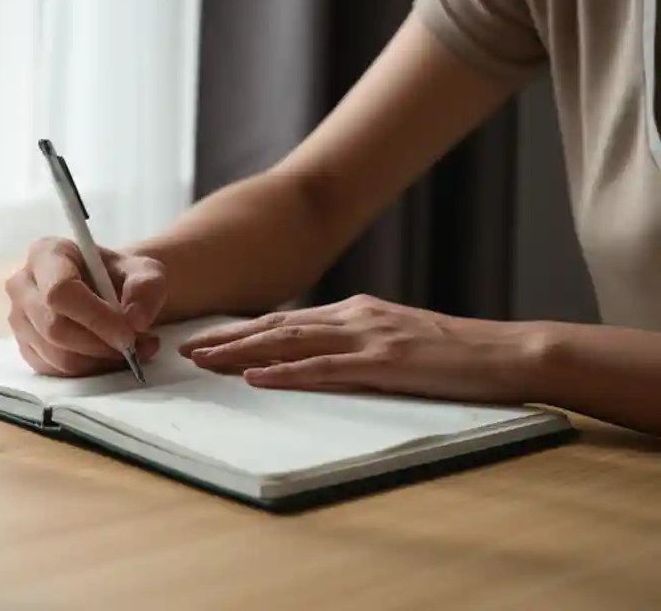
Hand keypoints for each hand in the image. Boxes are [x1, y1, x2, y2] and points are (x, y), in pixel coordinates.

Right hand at [6, 237, 166, 376]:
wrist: (108, 291)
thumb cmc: (121, 276)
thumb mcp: (146, 272)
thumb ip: (147, 288)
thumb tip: (135, 321)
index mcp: (46, 254)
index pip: (60, 291)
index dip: (95, 317)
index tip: (129, 335)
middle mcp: (22, 285)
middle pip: (54, 327)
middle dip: (99, 345)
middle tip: (134, 346)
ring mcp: (18, 319)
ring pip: (56, 355)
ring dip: (99, 360)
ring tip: (132, 350)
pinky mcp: (25, 347)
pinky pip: (55, 371)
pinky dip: (89, 371)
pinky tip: (110, 358)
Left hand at [178, 294, 541, 402]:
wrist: (506, 352)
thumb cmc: (453, 354)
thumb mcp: (394, 340)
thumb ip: (353, 343)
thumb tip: (311, 355)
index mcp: (355, 311)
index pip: (284, 320)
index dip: (240, 330)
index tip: (204, 339)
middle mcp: (354, 316)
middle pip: (276, 326)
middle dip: (226, 338)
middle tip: (185, 349)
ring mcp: (369, 337)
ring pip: (290, 341)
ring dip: (241, 352)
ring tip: (204, 361)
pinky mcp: (385, 362)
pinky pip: (325, 368)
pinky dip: (286, 373)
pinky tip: (256, 379)